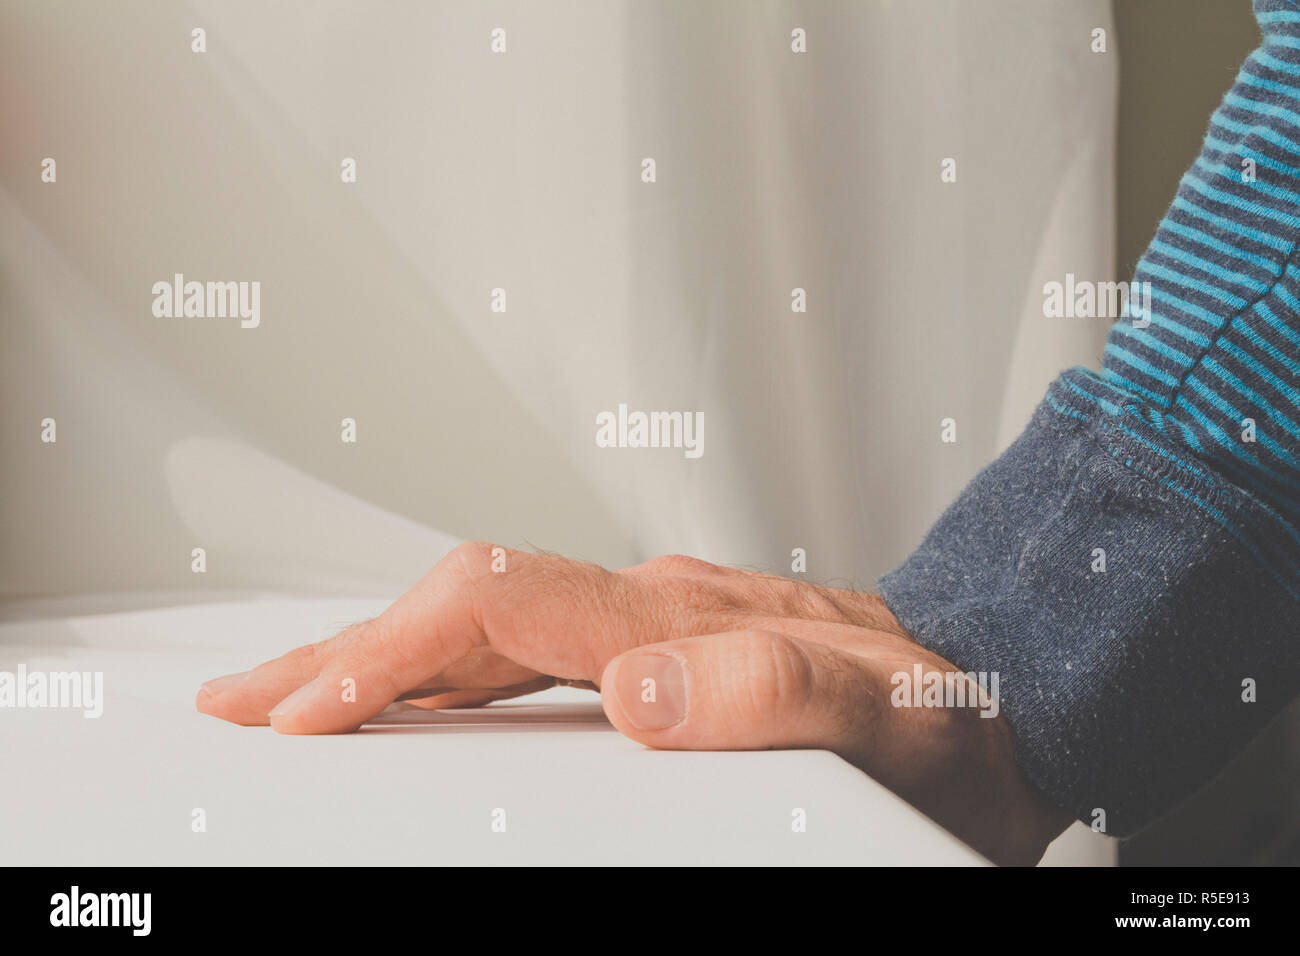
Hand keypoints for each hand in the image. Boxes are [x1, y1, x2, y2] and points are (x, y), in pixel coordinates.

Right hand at [196, 543, 1070, 863]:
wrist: (1004, 683)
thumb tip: (639, 687)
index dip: (396, 653)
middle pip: (464, 607)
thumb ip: (775, 693)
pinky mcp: (662, 653)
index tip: (311, 709)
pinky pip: (528, 654)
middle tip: (246, 699)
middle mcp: (653, 609)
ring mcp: (652, 627)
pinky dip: (448, 676)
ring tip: (299, 700)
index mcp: (682, 619)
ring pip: (486, 627)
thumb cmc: (947, 712)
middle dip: (345, 651)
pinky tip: (419, 704)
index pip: (501, 608)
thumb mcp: (887, 718)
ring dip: (382, 661)